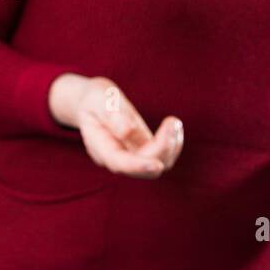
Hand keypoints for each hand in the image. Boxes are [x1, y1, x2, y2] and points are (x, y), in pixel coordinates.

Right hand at [47, 73, 182, 178]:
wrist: (95, 102)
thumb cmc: (96, 99)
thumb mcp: (99, 100)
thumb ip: (111, 114)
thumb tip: (128, 132)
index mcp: (101, 148)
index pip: (120, 163)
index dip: (139, 166)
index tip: (157, 164)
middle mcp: (118, 158)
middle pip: (145, 170)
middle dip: (163, 150)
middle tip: (172, 122)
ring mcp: (132, 157)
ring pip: (158, 164)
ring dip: (171, 146)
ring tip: (173, 122)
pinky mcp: (145, 151)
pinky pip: (163, 155)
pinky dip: (173, 143)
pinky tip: (174, 125)